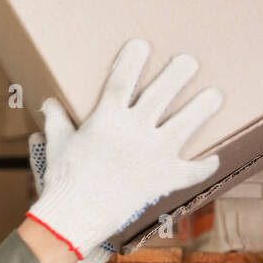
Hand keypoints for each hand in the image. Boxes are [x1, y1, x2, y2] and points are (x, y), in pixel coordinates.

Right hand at [26, 39, 222, 259]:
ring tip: (215, 96)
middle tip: (189, 61)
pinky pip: (191, 171)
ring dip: (204, 107)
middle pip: (164, 91)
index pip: (124, 77)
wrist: (74, 218)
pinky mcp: (163, 179)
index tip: (142, 44)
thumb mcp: (56, 145)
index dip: (134, 57)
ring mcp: (153, 154)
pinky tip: (213, 158)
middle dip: (180, 71)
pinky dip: (204, 166)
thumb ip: (56, 121)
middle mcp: (134, 130)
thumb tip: (47, 103)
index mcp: (107, 118)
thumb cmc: (62, 181)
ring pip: (187, 122)